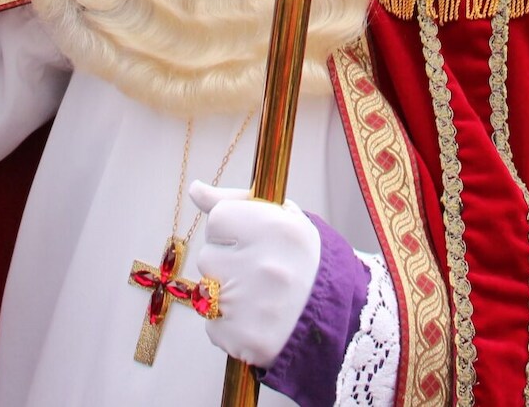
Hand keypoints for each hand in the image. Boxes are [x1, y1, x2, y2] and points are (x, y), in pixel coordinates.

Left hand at [189, 181, 320, 368]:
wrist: (332, 316)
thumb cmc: (302, 259)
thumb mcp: (282, 218)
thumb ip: (236, 201)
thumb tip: (196, 189)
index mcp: (276, 228)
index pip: (217, 219)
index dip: (230, 230)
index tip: (249, 240)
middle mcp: (264, 265)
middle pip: (208, 256)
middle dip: (227, 262)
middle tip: (259, 270)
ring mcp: (253, 305)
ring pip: (207, 291)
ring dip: (225, 292)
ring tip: (257, 294)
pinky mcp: (244, 338)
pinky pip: (213, 324)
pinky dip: (228, 323)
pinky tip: (256, 318)